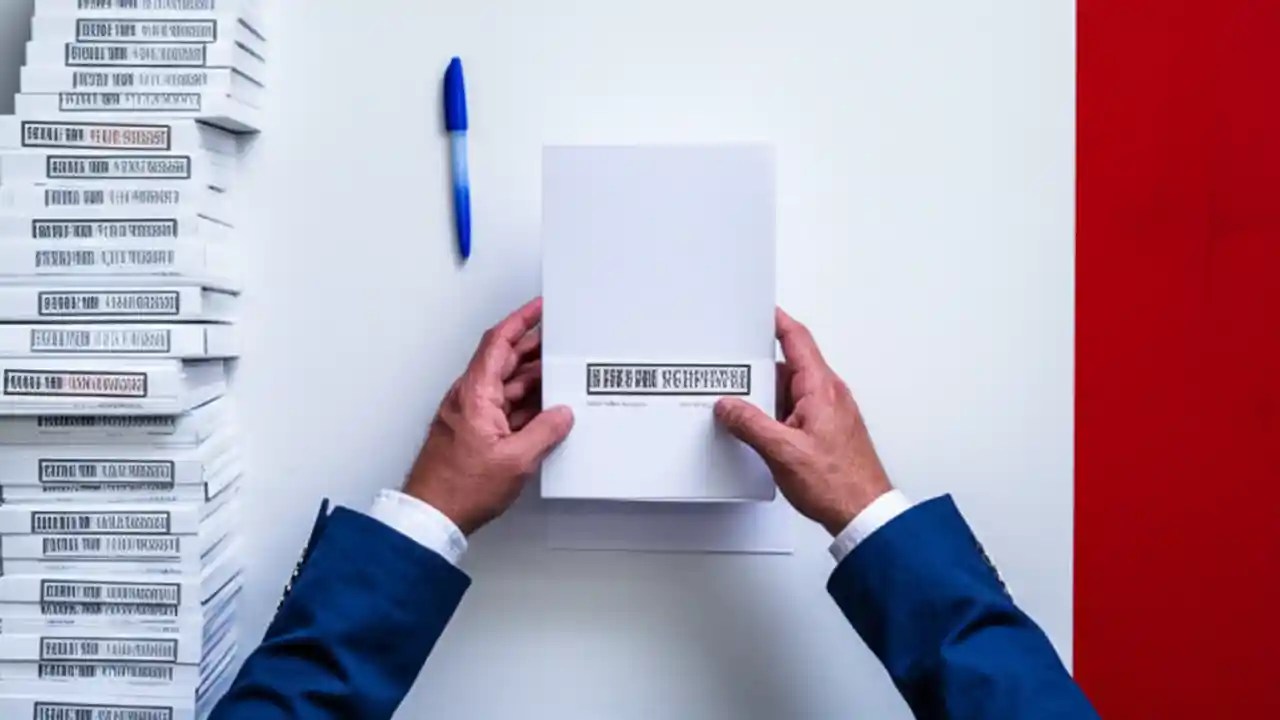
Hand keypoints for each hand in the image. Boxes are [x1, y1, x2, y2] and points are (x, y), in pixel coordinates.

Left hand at [403, 298, 573, 534]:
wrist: (432, 515)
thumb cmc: (460, 488)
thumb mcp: (516, 460)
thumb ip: (545, 432)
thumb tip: (562, 414)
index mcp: (475, 394)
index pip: (498, 343)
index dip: (521, 321)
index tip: (539, 309)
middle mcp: (470, 398)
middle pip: (504, 361)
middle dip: (534, 348)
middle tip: (561, 341)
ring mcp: (471, 414)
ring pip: (507, 385)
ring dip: (533, 379)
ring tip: (562, 375)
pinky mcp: (474, 431)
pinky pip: (504, 407)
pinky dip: (526, 404)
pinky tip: (546, 411)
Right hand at [714, 309, 891, 534]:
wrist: (864, 512)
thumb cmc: (837, 483)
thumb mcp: (782, 451)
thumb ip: (750, 424)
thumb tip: (729, 407)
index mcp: (821, 389)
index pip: (797, 339)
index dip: (777, 321)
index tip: (761, 310)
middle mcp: (829, 395)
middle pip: (788, 366)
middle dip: (759, 370)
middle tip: (733, 373)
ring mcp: (830, 412)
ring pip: (790, 391)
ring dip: (767, 399)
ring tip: (743, 412)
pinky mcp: (827, 430)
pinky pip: (796, 410)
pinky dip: (777, 415)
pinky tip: (762, 432)